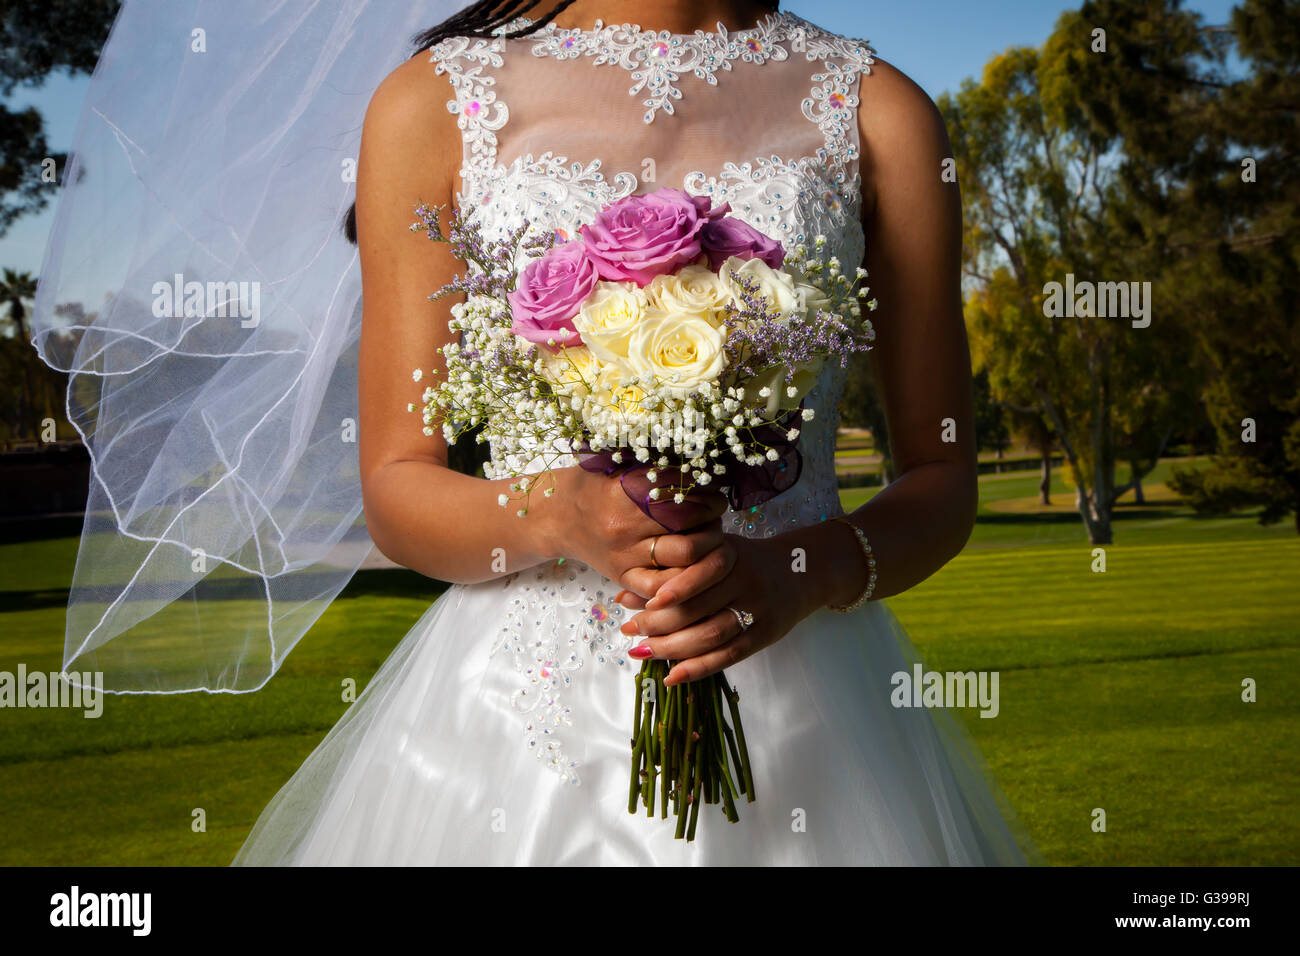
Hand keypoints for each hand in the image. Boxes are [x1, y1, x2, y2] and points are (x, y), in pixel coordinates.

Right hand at [539, 465, 728, 597]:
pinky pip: (659, 587)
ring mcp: (625, 555)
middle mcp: (627, 527)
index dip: (708, 497)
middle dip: (713, 523)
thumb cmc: (592, 487)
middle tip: (717, 519)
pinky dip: (681, 580)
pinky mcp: (621, 576)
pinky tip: (691, 568)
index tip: (716, 496)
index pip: (683, 496)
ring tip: (710, 540)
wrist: (557, 517)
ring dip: (707, 550)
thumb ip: (655, 466)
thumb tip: (701, 466)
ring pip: (683, 559)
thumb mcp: (620, 466)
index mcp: (626, 494)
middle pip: (690, 529)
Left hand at [614, 533, 821, 685]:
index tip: (637, 605)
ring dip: (672, 649)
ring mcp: (758, 610)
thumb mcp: (714, 554)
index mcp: (730, 555)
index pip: (695, 574)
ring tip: (643, 652)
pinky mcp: (765, 635)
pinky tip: (672, 676)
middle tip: (631, 631)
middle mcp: (745, 581)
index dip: (667, 591)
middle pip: (698, 608)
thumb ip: (673, 572)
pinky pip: (729, 656)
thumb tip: (622, 596)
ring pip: (711, 635)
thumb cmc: (745, 561)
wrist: (801, 570)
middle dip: (659, 623)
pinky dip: (698, 669)